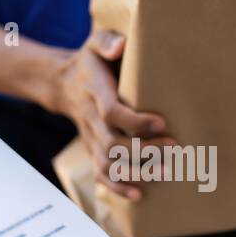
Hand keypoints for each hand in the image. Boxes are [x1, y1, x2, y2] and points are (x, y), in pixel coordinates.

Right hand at [51, 29, 171, 200]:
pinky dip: (117, 187)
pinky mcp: (93, 149)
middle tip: (173, 148)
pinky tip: (138, 195)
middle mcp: (91, 118)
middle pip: (113, 142)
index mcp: (94, 91)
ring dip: (135, 171)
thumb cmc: (90, 60)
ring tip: (164, 172)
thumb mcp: (95, 41)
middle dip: (143, 150)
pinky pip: (101, 173)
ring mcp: (90, 137)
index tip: (161, 123)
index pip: (112, 112)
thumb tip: (121, 47)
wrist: (63, 84)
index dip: (135, 122)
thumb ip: (107, 41)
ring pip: (108, 162)